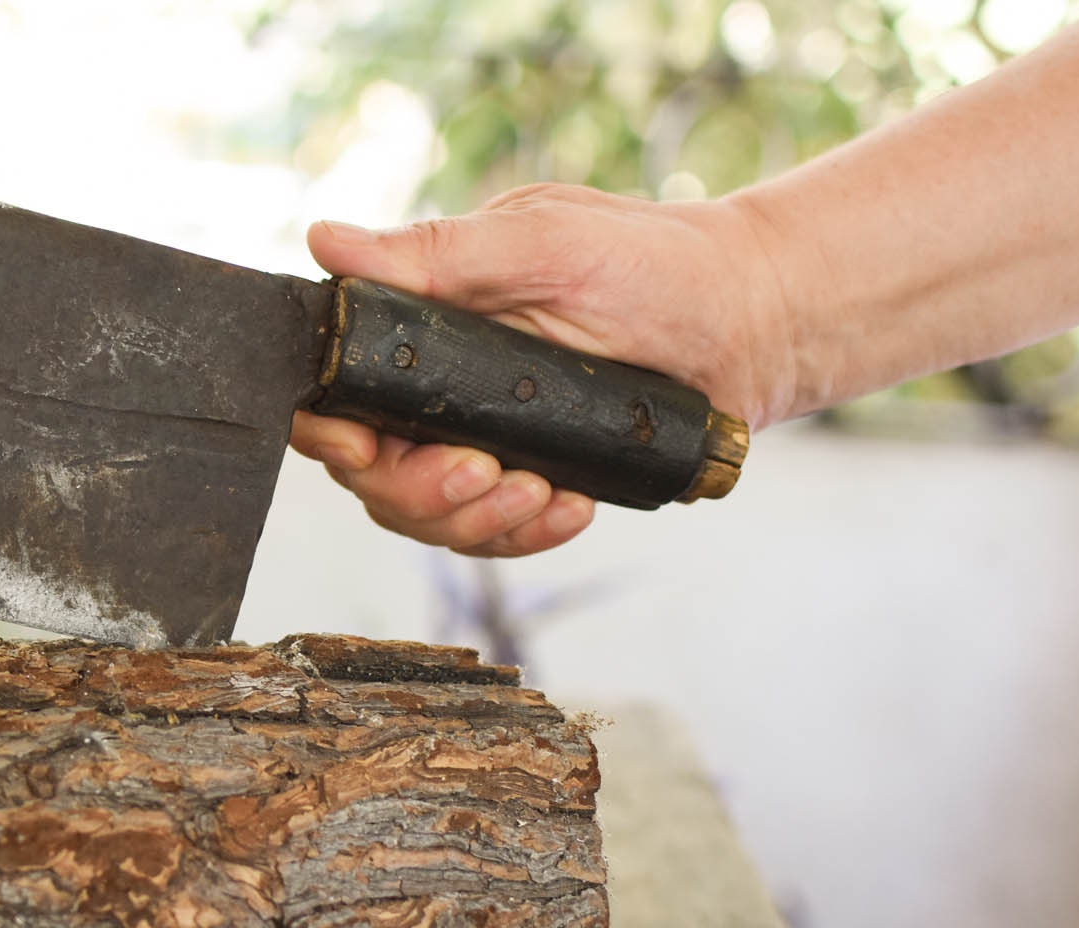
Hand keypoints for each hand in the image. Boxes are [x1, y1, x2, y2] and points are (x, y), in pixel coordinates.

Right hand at [292, 185, 791, 556]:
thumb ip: (434, 252)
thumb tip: (327, 240)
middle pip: (371, 473)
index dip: (330, 429)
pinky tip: (567, 508)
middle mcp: (437, 388)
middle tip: (482, 469)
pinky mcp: (527, 479)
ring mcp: (481, 439)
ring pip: (424, 516)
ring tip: (536, 490)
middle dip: (418, 488)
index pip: (334, 389)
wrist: (751, 319)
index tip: (366, 444)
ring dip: (471, 517)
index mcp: (421, 324)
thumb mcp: (543, 242)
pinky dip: (523, 532)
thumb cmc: (654, 261)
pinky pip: (493, 535)